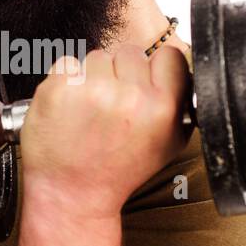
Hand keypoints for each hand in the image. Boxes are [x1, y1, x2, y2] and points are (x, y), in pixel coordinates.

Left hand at [18, 44, 191, 220]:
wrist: (72, 193)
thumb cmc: (119, 169)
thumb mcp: (169, 144)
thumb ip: (181, 104)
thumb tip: (187, 70)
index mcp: (162, 108)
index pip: (169, 55)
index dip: (154, 68)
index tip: (143, 84)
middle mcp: (130, 97)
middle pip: (129, 52)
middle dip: (120, 74)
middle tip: (112, 106)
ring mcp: (92, 91)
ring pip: (97, 57)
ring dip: (92, 77)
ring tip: (89, 111)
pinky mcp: (59, 89)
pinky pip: (67, 64)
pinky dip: (66, 81)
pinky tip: (69, 109)